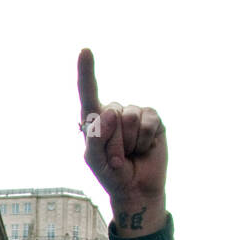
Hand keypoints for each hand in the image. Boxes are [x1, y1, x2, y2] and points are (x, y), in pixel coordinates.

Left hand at [77, 49, 166, 235]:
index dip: (87, 72)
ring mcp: (134, 114)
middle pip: (111, 114)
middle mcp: (114, 111)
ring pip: (129, 119)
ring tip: (129, 153)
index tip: (85, 51)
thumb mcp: (95, 160)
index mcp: (94, 118)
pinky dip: (145, 141)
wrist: (136, 188)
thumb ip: (96, 137)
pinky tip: (144, 148)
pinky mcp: (153, 119)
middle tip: (116, 158)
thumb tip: (111, 111)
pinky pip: (148, 123)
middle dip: (112, 142)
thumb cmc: (111, 174)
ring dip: (128, 143)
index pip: (88, 92)